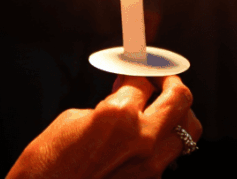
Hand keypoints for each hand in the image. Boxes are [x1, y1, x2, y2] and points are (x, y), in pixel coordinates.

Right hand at [8, 75, 201, 178]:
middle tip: (162, 78)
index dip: (137, 72)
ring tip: (164, 107)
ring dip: (178, 113)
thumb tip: (124, 97)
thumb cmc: (47, 162)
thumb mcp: (72, 119)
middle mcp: (142, 140)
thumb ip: (107, 105)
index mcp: (119, 116)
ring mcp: (150, 166)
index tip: (135, 69)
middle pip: (180, 99)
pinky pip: (171, 156)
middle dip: (172, 82)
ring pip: (188, 130)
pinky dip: (165, 141)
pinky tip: (149, 137)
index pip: (143, 81)